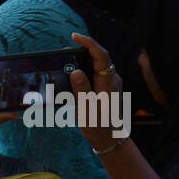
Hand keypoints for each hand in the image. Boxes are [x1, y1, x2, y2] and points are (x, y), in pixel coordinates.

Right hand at [68, 32, 121, 152]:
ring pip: (97, 66)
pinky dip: (86, 72)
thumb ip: (81, 88)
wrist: (112, 141)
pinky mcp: (108, 90)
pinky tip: (74, 78)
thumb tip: (75, 71)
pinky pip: (97, 75)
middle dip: (83, 50)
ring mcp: (111, 85)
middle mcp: (112, 80)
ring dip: (83, 61)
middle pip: (99, 58)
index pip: (101, 55)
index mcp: (108, 83)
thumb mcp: (87, 109)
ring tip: (67, 62)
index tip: (74, 37)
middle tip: (65, 51)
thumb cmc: (99, 127)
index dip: (88, 43)